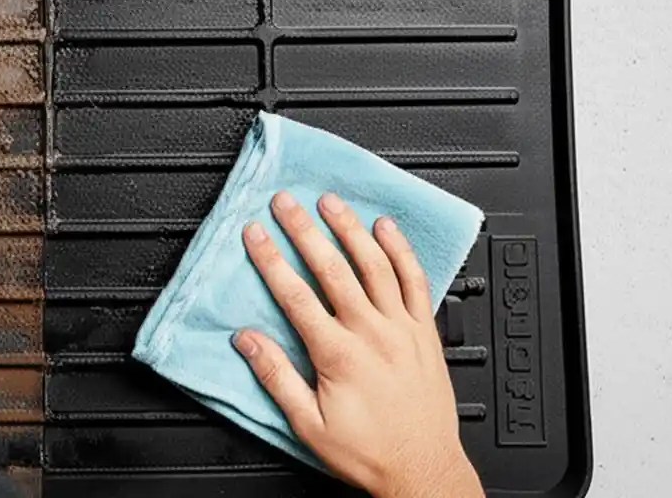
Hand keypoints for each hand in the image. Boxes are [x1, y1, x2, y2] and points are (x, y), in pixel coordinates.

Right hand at [232, 192, 481, 497]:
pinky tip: (387, 228)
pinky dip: (401, 250)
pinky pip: (415, 280)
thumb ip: (276, 377)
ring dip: (349, 229)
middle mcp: (371, 333)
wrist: (423, 469)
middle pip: (332, 268)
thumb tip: (246, 341)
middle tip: (286, 202)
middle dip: (304, 230)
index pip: (295, 294)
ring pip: (374, 265)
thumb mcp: (308, 424)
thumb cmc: (368, 452)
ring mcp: (401, 328)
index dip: (270, 259)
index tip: (255, 233)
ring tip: (331, 202)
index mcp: (337, 355)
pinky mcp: (425, 331)